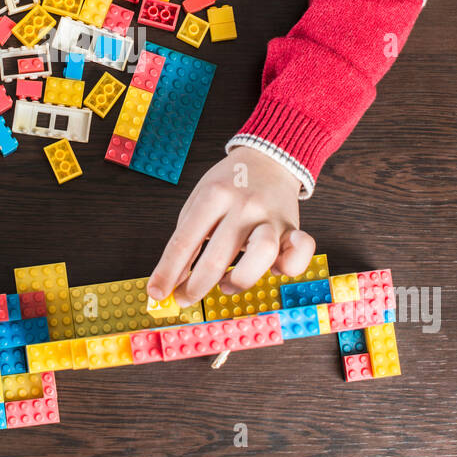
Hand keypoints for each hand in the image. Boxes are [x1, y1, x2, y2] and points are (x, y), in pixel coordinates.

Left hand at [147, 147, 315, 306]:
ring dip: (239, 280)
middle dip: (196, 286)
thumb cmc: (229, 184)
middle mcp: (244, 205)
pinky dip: (291, 267)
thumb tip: (173, 279)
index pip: (184, 241)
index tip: (156, 293)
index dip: (167, 272)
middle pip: (218, 255)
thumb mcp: (200, 198)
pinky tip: (274, 271)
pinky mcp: (293, 228)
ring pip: (262, 254)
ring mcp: (271, 217)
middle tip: (183, 299)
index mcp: (214, 194)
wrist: (270, 158)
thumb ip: (187, 236)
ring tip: (225, 284)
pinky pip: (300, 253)